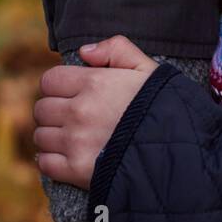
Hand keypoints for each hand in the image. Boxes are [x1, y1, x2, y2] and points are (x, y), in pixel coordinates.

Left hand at [32, 35, 159, 189]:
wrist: (180, 153)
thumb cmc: (166, 108)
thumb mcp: (149, 70)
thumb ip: (117, 49)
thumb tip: (84, 52)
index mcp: (94, 83)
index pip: (50, 81)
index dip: (59, 86)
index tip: (72, 93)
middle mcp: (79, 111)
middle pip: (42, 109)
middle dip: (55, 111)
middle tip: (73, 117)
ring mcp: (76, 142)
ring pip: (41, 136)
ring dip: (53, 136)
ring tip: (72, 138)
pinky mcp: (77, 171)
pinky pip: (45, 163)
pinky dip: (51, 161)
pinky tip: (65, 157)